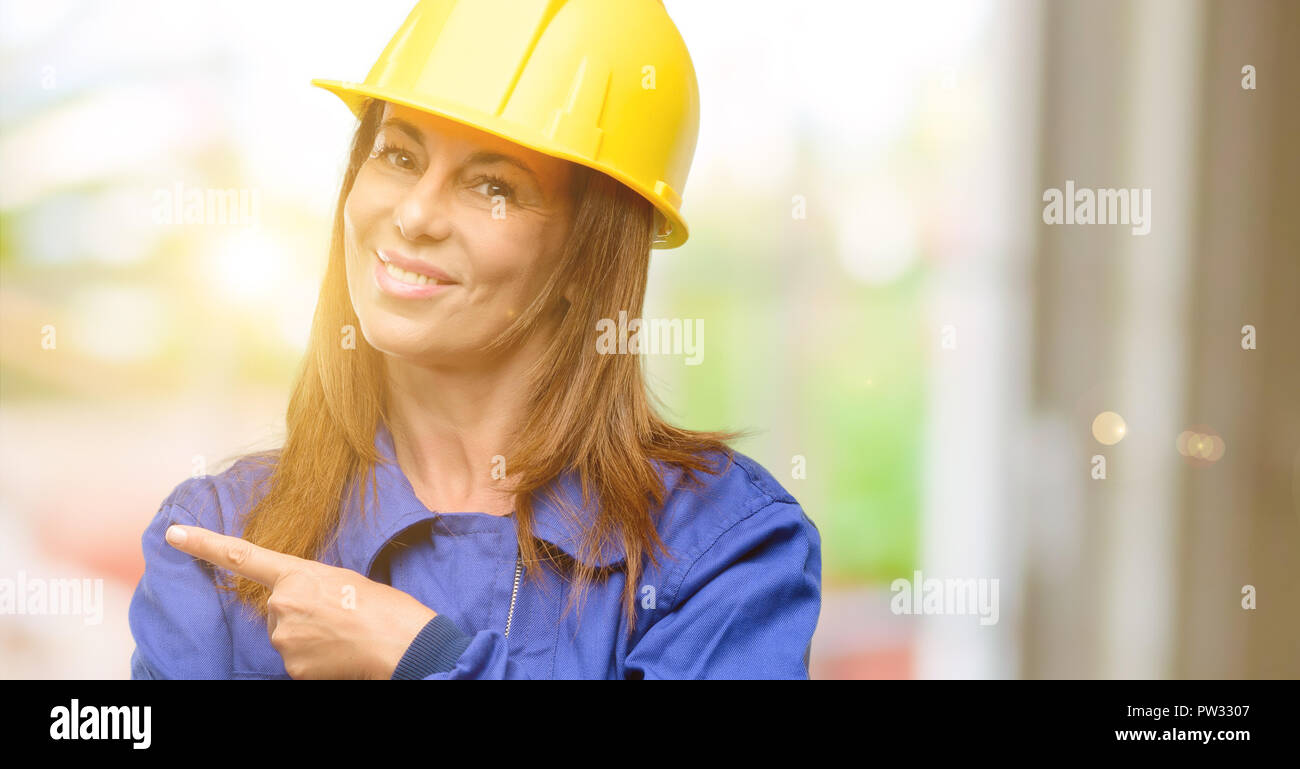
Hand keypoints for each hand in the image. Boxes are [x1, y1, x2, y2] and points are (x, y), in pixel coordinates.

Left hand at [164, 524, 437, 679]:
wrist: (401, 642)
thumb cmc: (382, 606)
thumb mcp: (342, 579)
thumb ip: (307, 585)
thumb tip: (294, 604)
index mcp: (296, 574)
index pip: (239, 555)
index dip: (202, 544)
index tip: (173, 533)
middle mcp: (282, 604)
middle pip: (276, 608)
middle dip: (299, 612)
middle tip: (336, 615)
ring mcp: (284, 638)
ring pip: (285, 636)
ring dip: (308, 636)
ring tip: (342, 633)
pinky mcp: (292, 667)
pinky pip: (295, 660)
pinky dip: (314, 658)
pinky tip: (338, 653)